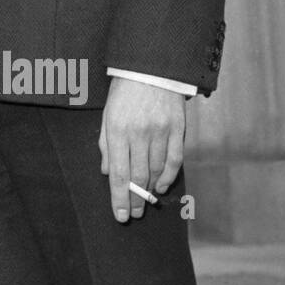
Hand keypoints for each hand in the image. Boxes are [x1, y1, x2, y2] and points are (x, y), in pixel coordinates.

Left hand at [98, 76, 185, 222]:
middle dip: (135, 199)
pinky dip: (169, 176)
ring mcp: (160, 131)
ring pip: (156, 170)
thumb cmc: (124, 93)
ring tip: (145, 202)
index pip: (119, 173)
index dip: (119, 198)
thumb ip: (106, 145)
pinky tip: (162, 186)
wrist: (150, 68)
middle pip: (138, 176)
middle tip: (134, 214)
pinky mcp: (177, 128)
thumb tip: (108, 173)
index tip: (120, 216)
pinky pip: (175, 159)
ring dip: (150, 189)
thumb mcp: (107, 116)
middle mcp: (139, 133)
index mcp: (117, 130)